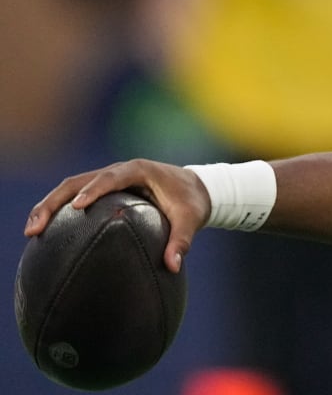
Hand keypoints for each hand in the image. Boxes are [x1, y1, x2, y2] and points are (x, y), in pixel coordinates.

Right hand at [25, 159, 212, 273]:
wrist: (195, 187)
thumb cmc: (192, 202)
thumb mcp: (191, 219)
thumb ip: (182, 241)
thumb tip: (173, 266)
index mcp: (139, 170)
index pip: (111, 177)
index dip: (93, 189)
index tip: (77, 206)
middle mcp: (119, 171)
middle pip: (78, 181)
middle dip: (55, 202)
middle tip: (36, 227)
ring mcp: (108, 179)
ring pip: (70, 188)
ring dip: (49, 206)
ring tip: (31, 232)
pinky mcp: (103, 190)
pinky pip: (76, 196)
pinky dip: (59, 211)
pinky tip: (45, 234)